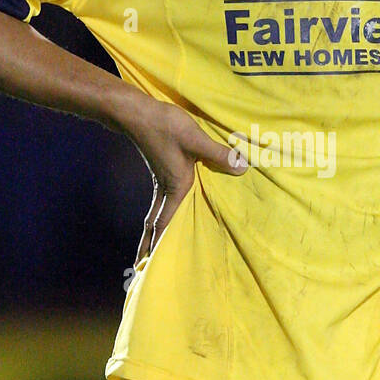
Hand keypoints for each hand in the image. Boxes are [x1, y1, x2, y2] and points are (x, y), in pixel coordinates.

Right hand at [121, 96, 246, 261]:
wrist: (137, 112)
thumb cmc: (165, 126)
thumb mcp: (195, 139)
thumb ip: (218, 154)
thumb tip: (242, 167)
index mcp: (175, 187)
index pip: (166, 222)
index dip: (161, 244)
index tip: (152, 265)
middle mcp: (166, 189)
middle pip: (154, 224)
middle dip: (148, 246)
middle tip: (141, 267)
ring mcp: (161, 181)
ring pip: (155, 214)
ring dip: (152, 232)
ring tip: (149, 249)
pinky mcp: (160, 172)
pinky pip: (158, 203)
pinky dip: (157, 217)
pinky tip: (162, 216)